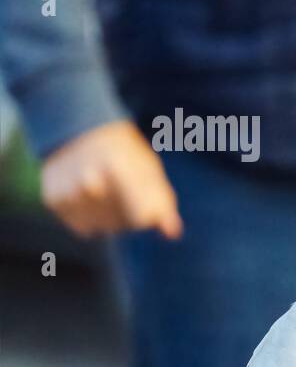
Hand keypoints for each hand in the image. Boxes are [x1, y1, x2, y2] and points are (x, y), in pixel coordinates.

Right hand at [40, 120, 182, 238]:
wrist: (78, 133)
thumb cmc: (124, 154)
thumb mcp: (149, 169)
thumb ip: (162, 202)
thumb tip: (172, 233)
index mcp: (118, 168)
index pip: (143, 216)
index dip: (148, 212)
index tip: (147, 198)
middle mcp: (89, 182)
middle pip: (124, 225)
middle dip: (129, 212)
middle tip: (121, 185)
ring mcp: (68, 192)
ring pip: (103, 228)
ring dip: (109, 217)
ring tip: (105, 188)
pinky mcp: (53, 200)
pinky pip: (84, 228)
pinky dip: (90, 217)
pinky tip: (88, 195)